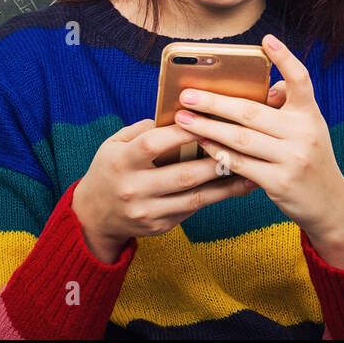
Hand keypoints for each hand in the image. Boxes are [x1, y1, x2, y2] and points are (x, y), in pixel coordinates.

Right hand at [72, 117, 257, 262]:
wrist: (93, 216)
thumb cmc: (110, 170)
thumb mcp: (114, 145)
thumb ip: (142, 130)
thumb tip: (179, 115)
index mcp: (121, 162)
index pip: (154, 145)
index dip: (181, 132)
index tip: (207, 118)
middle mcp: (133, 189)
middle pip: (182, 175)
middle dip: (215, 161)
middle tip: (241, 146)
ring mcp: (147, 212)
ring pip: (194, 199)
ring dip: (224, 185)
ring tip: (249, 171)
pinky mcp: (159, 227)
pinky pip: (191, 211)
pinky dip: (214, 198)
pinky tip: (233, 188)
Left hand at [173, 34, 343, 264]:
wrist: (328, 202)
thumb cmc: (309, 156)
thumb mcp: (307, 128)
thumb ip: (285, 108)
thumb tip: (256, 86)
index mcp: (310, 114)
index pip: (300, 80)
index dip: (285, 58)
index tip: (266, 40)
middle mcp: (304, 133)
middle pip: (252, 111)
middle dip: (215, 101)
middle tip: (187, 94)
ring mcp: (293, 159)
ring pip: (240, 138)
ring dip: (207, 127)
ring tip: (184, 119)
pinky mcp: (279, 182)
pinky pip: (240, 163)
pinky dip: (218, 152)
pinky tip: (201, 144)